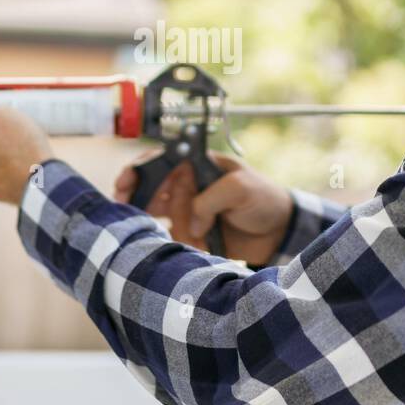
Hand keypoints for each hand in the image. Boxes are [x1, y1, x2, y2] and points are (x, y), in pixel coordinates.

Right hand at [113, 151, 293, 265]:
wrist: (279, 232)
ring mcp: (189, 210)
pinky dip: (179, 241)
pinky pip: (173, 236)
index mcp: (198, 165)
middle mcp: (189, 185)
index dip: (140, 169)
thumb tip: (192, 220)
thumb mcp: (241, 188)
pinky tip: (191, 244)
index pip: (162, 160)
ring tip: (189, 233)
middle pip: (151, 188)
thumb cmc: (264, 199)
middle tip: (129, 208)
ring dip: (170, 225)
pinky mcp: (192, 232)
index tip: (126, 181)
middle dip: (139, 197)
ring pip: (161, 215)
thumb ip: (211, 198)